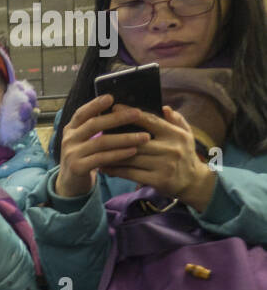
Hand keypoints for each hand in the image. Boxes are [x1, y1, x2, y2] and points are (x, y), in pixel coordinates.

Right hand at [54, 93, 150, 197]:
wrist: (70, 184)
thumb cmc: (84, 158)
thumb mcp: (84, 140)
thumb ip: (95, 128)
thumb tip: (120, 111)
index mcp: (71, 129)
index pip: (81, 113)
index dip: (95, 104)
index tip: (111, 97)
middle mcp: (69, 139)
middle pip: (93, 125)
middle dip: (117, 118)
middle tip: (137, 113)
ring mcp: (72, 153)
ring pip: (100, 142)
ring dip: (124, 138)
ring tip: (144, 136)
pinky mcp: (78, 167)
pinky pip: (101, 159)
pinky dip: (118, 154)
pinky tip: (133, 151)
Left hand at [101, 106, 217, 210]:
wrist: (194, 182)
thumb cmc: (184, 154)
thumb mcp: (186, 135)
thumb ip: (176, 120)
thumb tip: (163, 107)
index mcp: (175, 135)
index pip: (150, 121)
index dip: (130, 114)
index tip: (114, 108)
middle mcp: (171, 149)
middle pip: (136, 140)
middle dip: (116, 136)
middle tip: (97, 131)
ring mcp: (164, 166)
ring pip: (130, 157)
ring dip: (111, 154)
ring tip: (96, 150)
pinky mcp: (158, 180)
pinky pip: (131, 173)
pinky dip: (115, 170)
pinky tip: (104, 167)